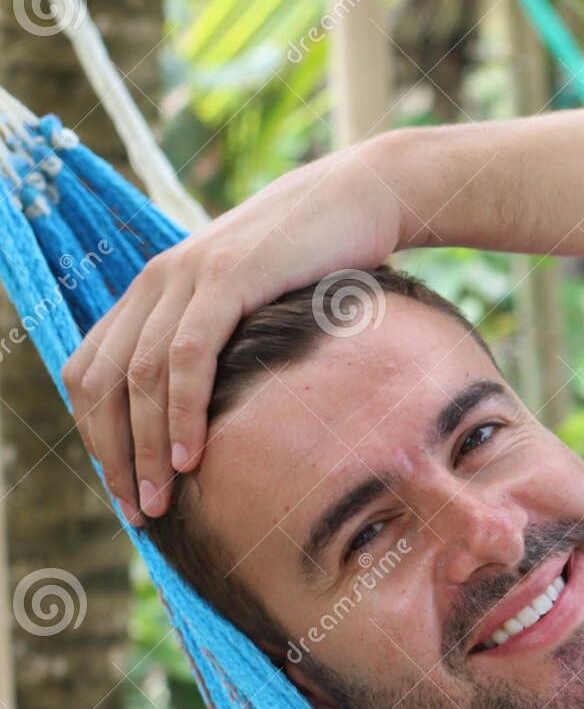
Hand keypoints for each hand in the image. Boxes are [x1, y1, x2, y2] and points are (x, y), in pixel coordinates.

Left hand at [62, 138, 405, 523]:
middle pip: (101, 382)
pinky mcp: (226, 278)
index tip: (128, 488)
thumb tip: (227, 414)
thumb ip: (231, 346)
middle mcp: (155, 281)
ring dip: (143, 447)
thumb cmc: (326, 261)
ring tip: (159, 499)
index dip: (99, 436)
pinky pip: (186, 357)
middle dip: (113, 455)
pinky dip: (180, 411)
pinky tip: (189, 454)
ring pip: (139, 377)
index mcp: (153, 290)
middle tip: (137, 511)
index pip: (93, 374)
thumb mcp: (262, 307)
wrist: (365, 196)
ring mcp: (186, 276)